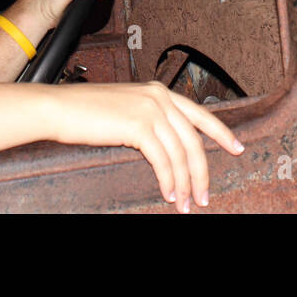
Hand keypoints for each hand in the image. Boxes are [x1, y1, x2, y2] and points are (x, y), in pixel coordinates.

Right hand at [48, 81, 244, 210]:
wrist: (59, 108)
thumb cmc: (85, 113)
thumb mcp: (125, 109)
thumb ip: (148, 120)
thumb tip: (167, 147)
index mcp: (159, 92)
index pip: (200, 114)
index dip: (222, 132)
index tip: (237, 147)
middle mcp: (159, 97)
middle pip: (194, 140)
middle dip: (202, 172)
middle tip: (204, 196)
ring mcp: (150, 109)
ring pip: (180, 154)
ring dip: (185, 184)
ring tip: (185, 205)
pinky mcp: (138, 125)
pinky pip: (163, 160)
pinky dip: (169, 181)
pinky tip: (168, 193)